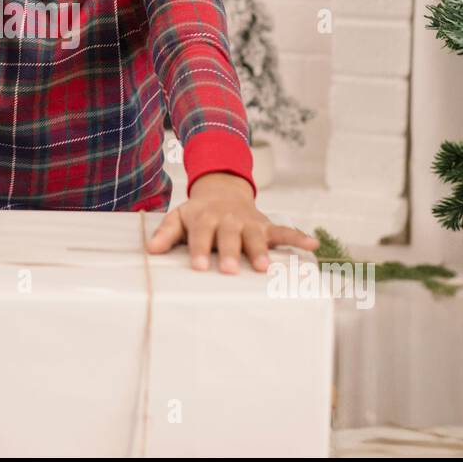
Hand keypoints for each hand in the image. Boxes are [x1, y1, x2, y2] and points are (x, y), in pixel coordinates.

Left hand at [146, 172, 318, 273]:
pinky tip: (312, 245)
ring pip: (255, 235)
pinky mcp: (266, 225)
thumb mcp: (178, 218)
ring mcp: (249, 222)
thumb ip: (166, 233)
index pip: (200, 235)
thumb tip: (150, 249)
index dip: (198, 250)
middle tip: (228, 270)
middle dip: (229, 252)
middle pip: (228, 236)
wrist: (222, 191)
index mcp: (205, 218)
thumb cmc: (198, 213)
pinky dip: (298, 237)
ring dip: (260, 249)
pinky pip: (284, 231)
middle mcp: (228, 219)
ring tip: (264, 266)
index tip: (196, 267)